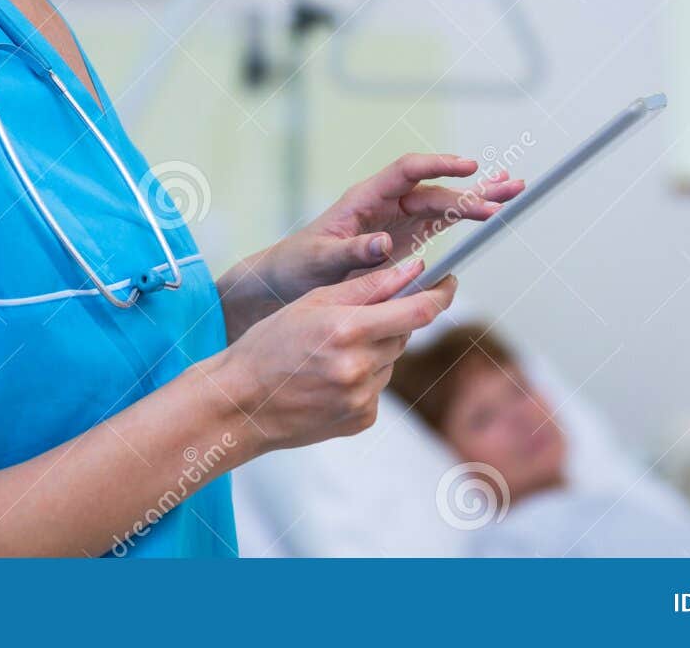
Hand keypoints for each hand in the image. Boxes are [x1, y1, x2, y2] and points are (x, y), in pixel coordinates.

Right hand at [204, 257, 455, 452]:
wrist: (241, 405)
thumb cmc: (269, 346)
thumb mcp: (312, 303)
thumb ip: (368, 286)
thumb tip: (414, 269)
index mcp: (348, 330)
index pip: (418, 311)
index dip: (441, 294)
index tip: (449, 281)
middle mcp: (360, 367)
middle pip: (404, 334)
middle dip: (389, 322)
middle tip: (354, 320)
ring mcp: (362, 398)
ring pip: (390, 362)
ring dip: (374, 351)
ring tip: (330, 354)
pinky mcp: (361, 419)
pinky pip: (377, 388)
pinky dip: (363, 379)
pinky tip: (329, 379)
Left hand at [217, 153, 523, 338]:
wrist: (286, 281)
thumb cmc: (298, 266)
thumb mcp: (319, 261)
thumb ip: (351, 251)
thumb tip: (383, 242)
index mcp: (365, 199)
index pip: (408, 172)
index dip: (438, 166)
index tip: (468, 167)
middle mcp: (386, 204)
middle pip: (435, 189)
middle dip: (472, 189)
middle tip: (510, 189)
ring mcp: (398, 220)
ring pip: (444, 203)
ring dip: (477, 197)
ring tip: (515, 190)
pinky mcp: (405, 239)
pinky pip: (441, 222)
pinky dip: (466, 215)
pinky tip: (491, 207)